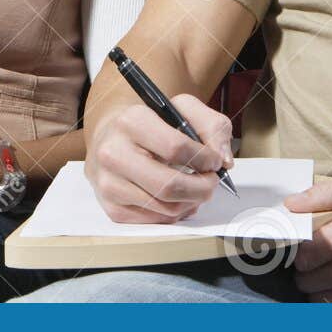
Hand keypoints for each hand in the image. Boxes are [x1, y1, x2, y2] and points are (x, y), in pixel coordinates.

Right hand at [84, 95, 233, 223]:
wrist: (114, 138)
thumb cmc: (152, 125)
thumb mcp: (184, 109)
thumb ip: (212, 126)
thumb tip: (223, 159)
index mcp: (131, 121)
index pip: (176, 148)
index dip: (204, 159)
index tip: (214, 162)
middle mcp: (113, 153)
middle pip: (169, 185)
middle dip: (201, 189)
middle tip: (211, 183)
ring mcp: (108, 183)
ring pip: (165, 208)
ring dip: (191, 203)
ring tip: (195, 189)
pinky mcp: (111, 208)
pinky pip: (154, 222)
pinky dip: (173, 214)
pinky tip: (176, 199)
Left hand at [284, 177, 331, 302]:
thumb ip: (326, 193)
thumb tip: (290, 203)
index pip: (307, 251)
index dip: (299, 252)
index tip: (304, 249)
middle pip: (311, 279)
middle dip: (307, 271)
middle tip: (316, 263)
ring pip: (324, 300)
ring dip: (319, 290)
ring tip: (329, 276)